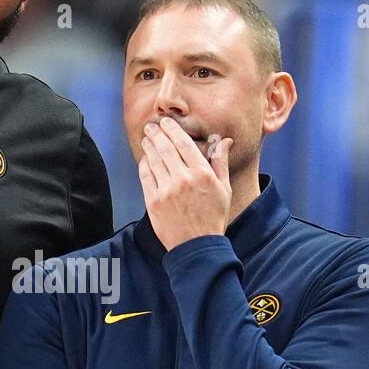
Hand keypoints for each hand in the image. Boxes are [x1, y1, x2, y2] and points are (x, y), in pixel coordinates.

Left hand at [138, 117, 232, 250]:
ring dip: (149, 146)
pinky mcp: (153, 202)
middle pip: (165, 147)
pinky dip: (144, 164)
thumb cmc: (213, 217)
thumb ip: (220, 162)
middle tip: (151, 126)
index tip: (166, 122)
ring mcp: (166, 191)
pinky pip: (145, 176)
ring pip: (153, 160)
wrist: (197, 247)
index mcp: (202, 174)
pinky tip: (145, 158)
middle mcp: (183, 179)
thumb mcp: (224, 189)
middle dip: (156, 133)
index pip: (183, 143)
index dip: (172, 129)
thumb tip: (224, 140)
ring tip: (147, 138)